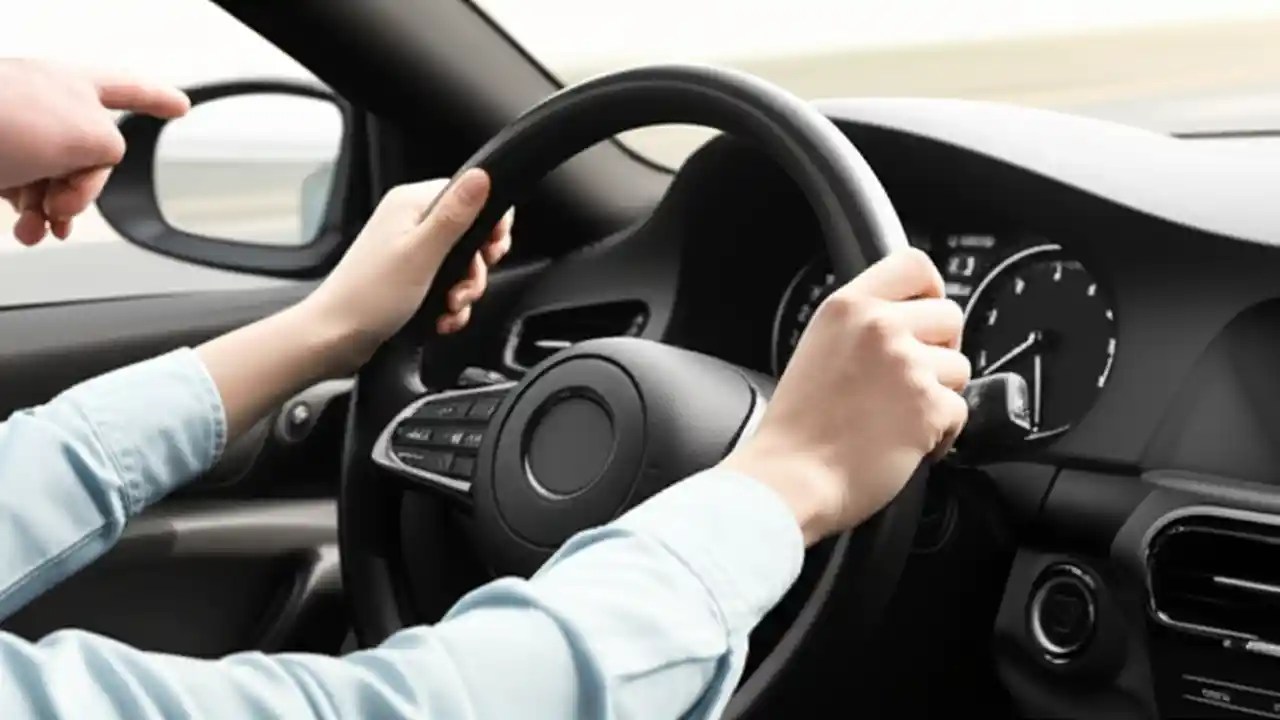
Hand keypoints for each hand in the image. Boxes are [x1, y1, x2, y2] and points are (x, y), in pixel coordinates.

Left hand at [0, 58, 189, 244]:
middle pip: (94, 154)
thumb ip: (111, 150)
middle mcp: (47, 106)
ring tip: (44, 225)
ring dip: (58, 211)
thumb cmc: (2, 124)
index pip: (130, 89)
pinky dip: (32, 216)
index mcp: (76, 86)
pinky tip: (28, 228)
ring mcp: (18, 135)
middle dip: (88, 190)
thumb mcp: (90, 136)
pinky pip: (27, 193)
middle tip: (69, 203)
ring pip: (60, 181)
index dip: (158, 100)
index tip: (179, 107)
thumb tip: (91, 170)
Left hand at [300, 169, 511, 374]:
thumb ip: (455, 215)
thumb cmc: (370, 296)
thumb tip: (483, 175)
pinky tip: (442, 319)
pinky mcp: (409, 275)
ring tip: (450, 308)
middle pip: (470, 233)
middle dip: (476, 268)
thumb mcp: (422, 253)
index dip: (490, 222)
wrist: (334, 337)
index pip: (469, 194)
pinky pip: (445, 283)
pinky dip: (449, 304)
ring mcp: (409, 249)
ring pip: (461, 263)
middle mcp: (410, 221)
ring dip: (464, 291)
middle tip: (465, 287)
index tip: (492, 250)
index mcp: (412, 204)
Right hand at [721, 248, 970, 544]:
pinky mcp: (929, 406)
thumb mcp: (817, 348)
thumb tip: (906, 322)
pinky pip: (960, 411)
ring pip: (959, 368)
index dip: (930, 291)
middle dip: (938, 351)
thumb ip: (860, 326)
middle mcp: (880, 327)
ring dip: (938, 394)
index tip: (925, 314)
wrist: (789, 479)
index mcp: (848, 307)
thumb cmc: (796, 429)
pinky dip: (940, 434)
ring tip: (897, 417)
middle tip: (907, 381)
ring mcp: (908, 365)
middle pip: (949, 316)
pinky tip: (903, 443)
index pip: (915, 265)